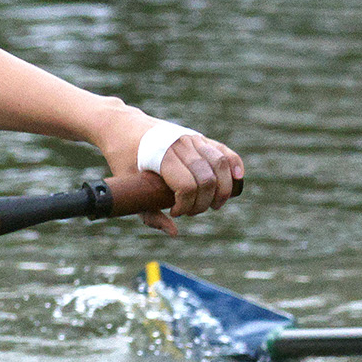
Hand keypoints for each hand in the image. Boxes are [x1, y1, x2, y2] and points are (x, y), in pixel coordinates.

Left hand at [100, 115, 242, 235]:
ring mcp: (192, 139)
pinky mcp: (199, 137)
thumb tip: (174, 232)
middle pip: (207, 179)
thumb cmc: (124, 161)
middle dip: (204, 202)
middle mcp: (180, 145)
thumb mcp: (129, 188)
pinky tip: (237, 179)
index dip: (186, 205)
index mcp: (162, 156)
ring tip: (215, 204)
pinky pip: (224, 151)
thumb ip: (149, 214)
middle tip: (192, 211)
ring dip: (223, 189)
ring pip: (220, 164)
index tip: (175, 212)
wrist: (123, 128)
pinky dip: (235, 164)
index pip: (187, 186)